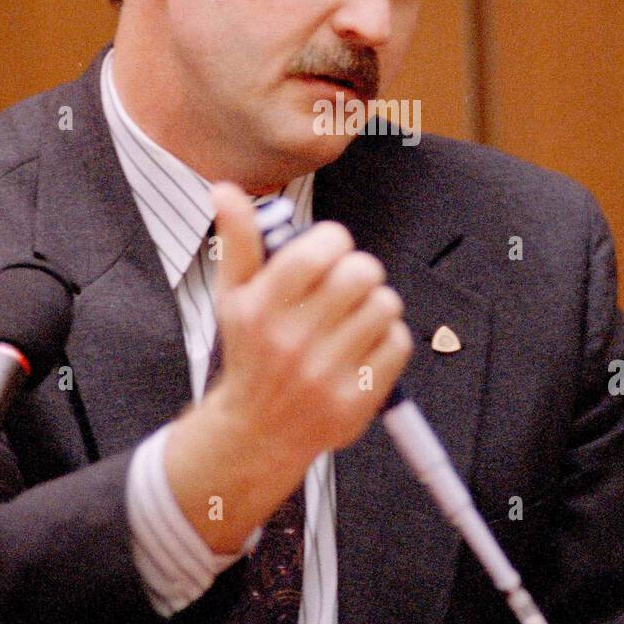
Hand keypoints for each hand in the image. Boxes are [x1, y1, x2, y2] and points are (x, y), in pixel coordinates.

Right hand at [204, 180, 412, 465]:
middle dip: (358, 271)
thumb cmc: (250, 351)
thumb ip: (237, 239)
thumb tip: (226, 189)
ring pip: (386, 305)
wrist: (256, 433)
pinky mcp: (356, 401)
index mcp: (261, 307)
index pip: (324, 247)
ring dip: (374, 305)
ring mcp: (326, 375)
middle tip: (344, 287)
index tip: (325, 255)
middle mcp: (292, 342)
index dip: (333, 242)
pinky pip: (398, 343)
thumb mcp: (233, 295)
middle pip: (363, 271)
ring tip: (352, 318)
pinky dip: (387, 340)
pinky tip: (362, 347)